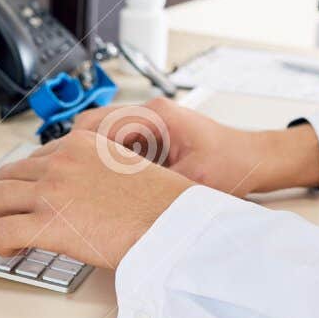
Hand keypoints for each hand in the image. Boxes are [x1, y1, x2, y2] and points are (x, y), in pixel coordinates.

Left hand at [0, 128, 192, 268]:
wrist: (173, 223)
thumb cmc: (162, 204)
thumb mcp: (130, 168)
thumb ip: (102, 171)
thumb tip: (93, 190)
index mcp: (82, 144)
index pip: (36, 157)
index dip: (32, 182)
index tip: (36, 198)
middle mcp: (61, 161)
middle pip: (8, 175)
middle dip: (9, 197)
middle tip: (18, 216)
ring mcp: (51, 191)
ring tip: (12, 233)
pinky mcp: (47, 223)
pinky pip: (1, 231)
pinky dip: (0, 243)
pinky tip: (14, 250)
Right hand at [71, 97, 318, 196]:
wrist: (255, 160)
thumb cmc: (233, 164)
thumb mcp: (190, 181)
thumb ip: (152, 187)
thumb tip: (115, 203)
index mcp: (156, 115)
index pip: (98, 125)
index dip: (76, 152)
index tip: (64, 173)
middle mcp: (148, 113)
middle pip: (90, 126)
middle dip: (74, 155)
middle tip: (64, 184)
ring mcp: (147, 123)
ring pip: (98, 136)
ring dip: (87, 160)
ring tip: (79, 189)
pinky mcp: (150, 137)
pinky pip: (114, 145)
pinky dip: (103, 164)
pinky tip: (100, 189)